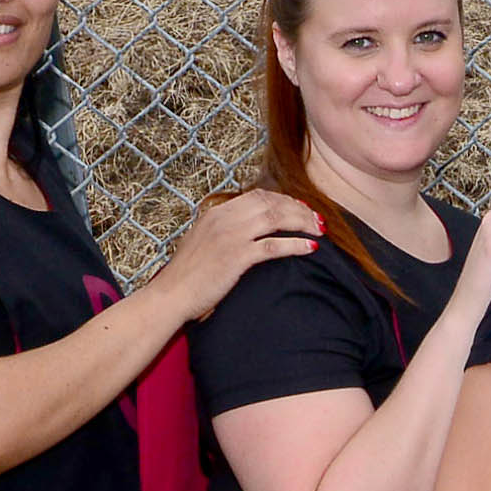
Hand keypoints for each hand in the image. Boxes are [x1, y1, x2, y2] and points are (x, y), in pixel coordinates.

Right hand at [154, 189, 323, 318]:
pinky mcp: (237, 256)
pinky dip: (296, 244)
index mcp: (216, 213)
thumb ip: (222, 232)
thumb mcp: (202, 243)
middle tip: (316, 219)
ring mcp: (231, 236)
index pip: (258, 196)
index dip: (284, 200)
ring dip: (302, 222)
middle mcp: (224, 218)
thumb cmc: (187, 276)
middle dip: (298, 209)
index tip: (300, 208)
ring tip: (319, 231)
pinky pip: (274, 245)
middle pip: (272, 203)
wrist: (171, 294)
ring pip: (276, 218)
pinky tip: (310, 248)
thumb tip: (246, 232)